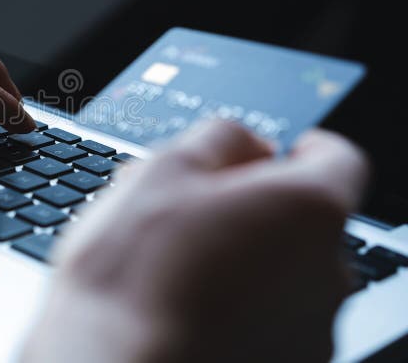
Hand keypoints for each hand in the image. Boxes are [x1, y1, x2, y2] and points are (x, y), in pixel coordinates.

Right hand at [23, 121, 367, 362]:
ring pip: (281, 270)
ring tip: (170, 266)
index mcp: (307, 211)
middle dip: (250, 206)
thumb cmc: (133, 280)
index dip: (297, 148)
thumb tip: (246, 142)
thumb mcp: (162, 171)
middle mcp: (326, 273)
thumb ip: (219, 139)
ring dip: (240, 256)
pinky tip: (181, 305)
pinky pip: (268, 317)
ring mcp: (309, 329)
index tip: (267, 154)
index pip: (335, 158)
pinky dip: (236, 303)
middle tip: (186, 211)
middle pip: (300, 218)